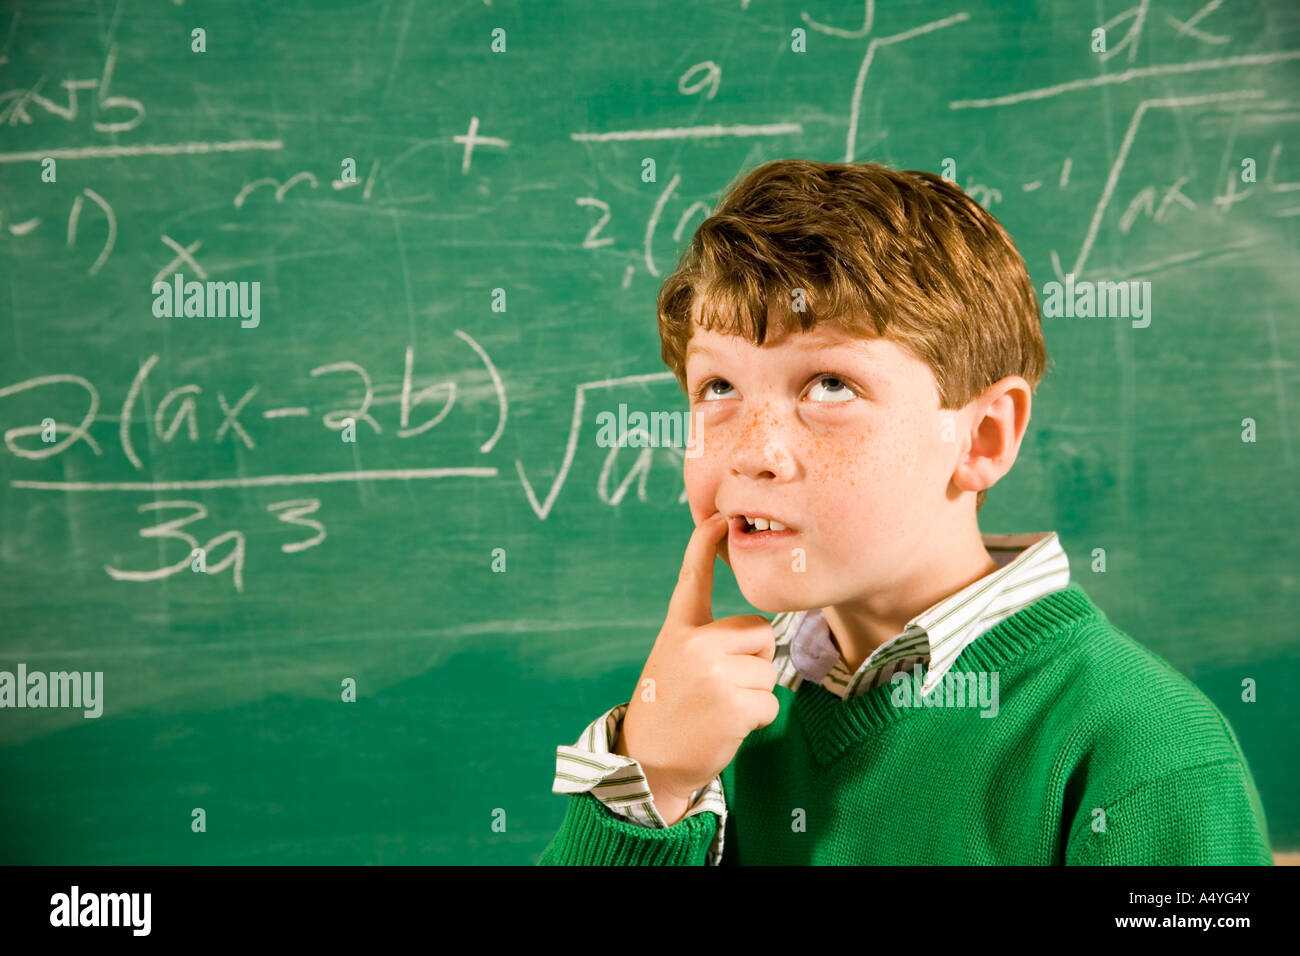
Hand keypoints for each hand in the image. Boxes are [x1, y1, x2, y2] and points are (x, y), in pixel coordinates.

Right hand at [615, 511, 779, 818]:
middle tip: (719, 689)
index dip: (704, 544)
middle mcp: (693, 643)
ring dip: (754, 695)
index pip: (693, 578)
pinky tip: (726, 728)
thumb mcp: (675, 663)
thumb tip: (758, 634)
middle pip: (760, 634)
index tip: (719, 515)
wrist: (649, 764)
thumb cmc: (671, 712)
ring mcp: (712, 672)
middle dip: (753, 662)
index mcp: (679, 630)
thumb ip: (707, 641)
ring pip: (769, 670)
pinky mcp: (731, 703)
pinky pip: (771, 701)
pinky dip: (757, 720)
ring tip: (718, 710)